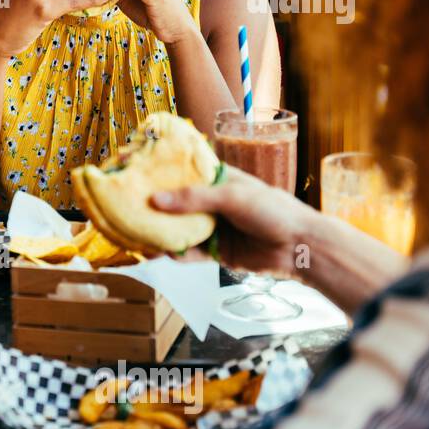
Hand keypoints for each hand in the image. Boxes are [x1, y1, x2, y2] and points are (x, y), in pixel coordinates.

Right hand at [150, 165, 316, 276]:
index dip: (161, 176)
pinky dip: (177, 253)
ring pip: (180, 229)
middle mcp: (212, 203)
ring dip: (163, 233)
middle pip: (176, 205)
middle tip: (130, 209)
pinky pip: (190, 252)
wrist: (299, 248)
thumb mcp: (232, 197)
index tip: (136, 176)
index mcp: (218, 180)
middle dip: (155, 209)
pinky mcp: (215, 251)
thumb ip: (194, 199)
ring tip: (141, 235)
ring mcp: (213, 227)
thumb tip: (156, 200)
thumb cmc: (274, 211)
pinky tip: (165, 252)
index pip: (184, 174)